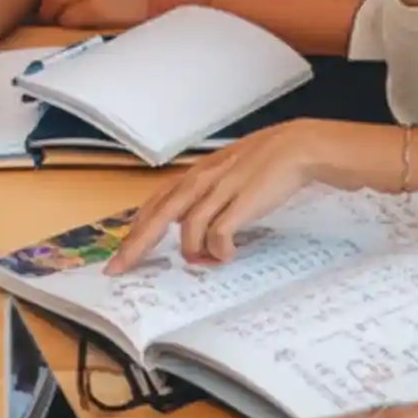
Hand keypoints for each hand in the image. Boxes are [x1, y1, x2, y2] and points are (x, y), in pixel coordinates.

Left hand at [105, 120, 339, 273]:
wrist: (298, 148)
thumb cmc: (265, 162)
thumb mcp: (227, 173)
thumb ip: (207, 196)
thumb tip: (193, 225)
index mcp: (196, 174)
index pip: (155, 203)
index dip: (135, 229)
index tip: (122, 252)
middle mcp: (201, 181)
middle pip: (158, 216)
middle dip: (136, 246)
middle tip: (120, 269)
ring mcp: (220, 191)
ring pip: (188, 229)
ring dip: (192, 252)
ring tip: (205, 261)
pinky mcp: (241, 203)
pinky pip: (219, 235)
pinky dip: (219, 251)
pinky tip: (228, 254)